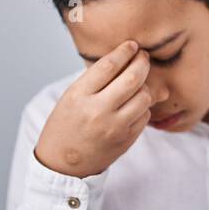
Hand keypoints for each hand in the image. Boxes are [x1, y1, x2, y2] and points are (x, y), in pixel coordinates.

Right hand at [33, 40, 152, 178]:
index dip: (124, 52)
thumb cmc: (66, 125)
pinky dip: (143, 106)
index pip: (109, 66)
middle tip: (143, 56)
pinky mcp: (126, 140)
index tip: (132, 45)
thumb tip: (127, 60)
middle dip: (142, 62)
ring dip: (145, 85)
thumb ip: (97, 80)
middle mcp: (98, 111)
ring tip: (138, 82)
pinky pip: (145, 115)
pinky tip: (135, 103)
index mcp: (79, 96)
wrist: (62, 164)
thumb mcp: (71, 97)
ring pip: (144, 96)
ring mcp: (114, 127)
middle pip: (133, 78)